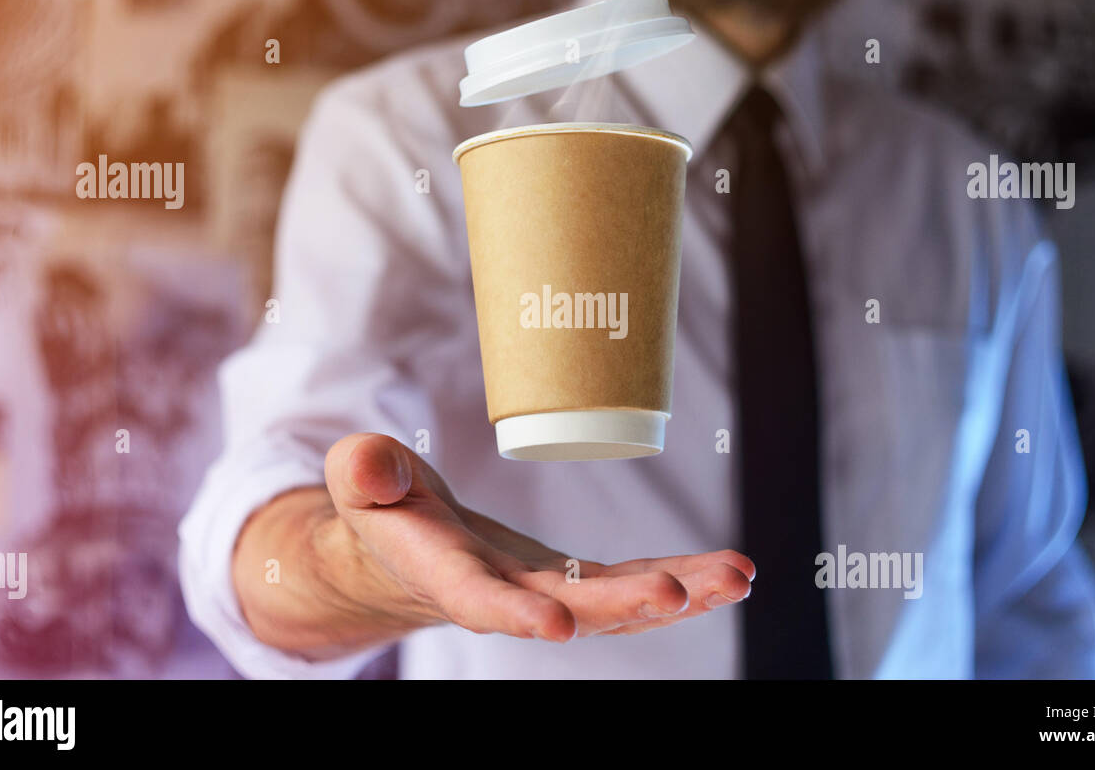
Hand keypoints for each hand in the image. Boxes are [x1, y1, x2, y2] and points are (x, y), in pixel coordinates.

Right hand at [237, 433, 753, 652]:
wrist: (400, 544)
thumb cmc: (380, 505)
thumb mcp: (357, 479)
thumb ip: (363, 472)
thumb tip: (373, 468)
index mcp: (445, 574)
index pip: (481, 602)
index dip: (517, 616)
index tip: (560, 625)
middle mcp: (504, 594)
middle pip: (570, 608)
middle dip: (625, 603)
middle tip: (678, 592)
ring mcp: (546, 590)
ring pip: (617, 602)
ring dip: (679, 594)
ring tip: (737, 577)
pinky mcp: (573, 578)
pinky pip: (632, 582)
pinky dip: (681, 581)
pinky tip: (728, 574)